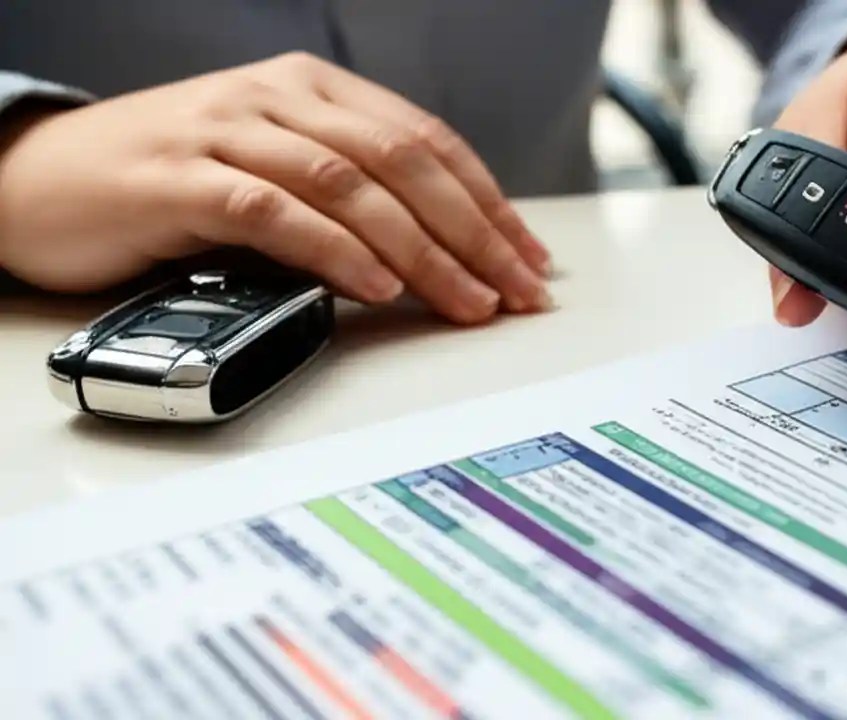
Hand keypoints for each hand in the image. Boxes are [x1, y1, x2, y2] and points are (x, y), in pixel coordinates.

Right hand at [0, 52, 552, 322]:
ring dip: (422, 250)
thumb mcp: (273, 171)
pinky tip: (377, 289)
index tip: (530, 260)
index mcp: (312, 89)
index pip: (425, 141)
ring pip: (350, 185)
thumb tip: (441, 254)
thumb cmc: (170, 180)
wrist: (41, 176)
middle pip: (403, 162)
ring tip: (466, 301)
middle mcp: (278, 98)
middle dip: (474, 232)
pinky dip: (334, 250)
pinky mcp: (181, 178)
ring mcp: (228, 132)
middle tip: (518, 292)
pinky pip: (275, 211)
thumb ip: (346, 196)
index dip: (488, 202)